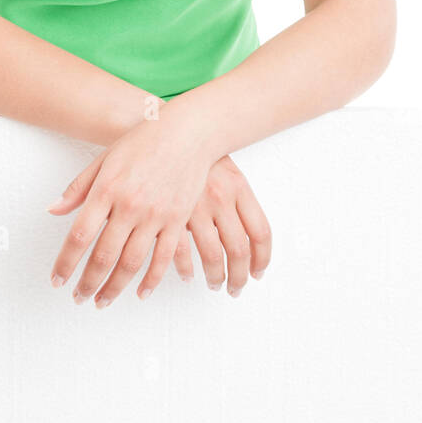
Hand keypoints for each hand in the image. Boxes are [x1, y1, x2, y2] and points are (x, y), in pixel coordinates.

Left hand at [46, 113, 215, 305]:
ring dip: (114, 287)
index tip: (57, 280)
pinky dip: (151, 280)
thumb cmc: (143, 141)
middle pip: (104, 256)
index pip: (80, 236)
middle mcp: (130, 205)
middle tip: (78, 298)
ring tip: (102, 301)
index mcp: (107, 189)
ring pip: (132, 263)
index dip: (66, 263)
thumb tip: (53, 211)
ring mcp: (156, 215)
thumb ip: (78, 188)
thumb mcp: (104, 159)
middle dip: (88, 283)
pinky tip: (139, 293)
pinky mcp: (177, 221)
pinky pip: (164, 258)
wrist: (187, 132)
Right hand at [175, 155, 271, 295]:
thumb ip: (238, 199)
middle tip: (236, 289)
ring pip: (212, 256)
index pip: (260, 232)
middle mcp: (220, 199)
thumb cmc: (192, 152)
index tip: (258, 273)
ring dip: (215, 277)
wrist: (159, 133)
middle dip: (239, 277)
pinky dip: (185, 269)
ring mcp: (194, 207)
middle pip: (238, 250)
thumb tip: (251, 236)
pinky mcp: (168, 213)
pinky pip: (181, 252)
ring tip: (214, 285)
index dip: (262, 258)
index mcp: (238, 187)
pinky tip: (187, 275)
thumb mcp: (225, 168)